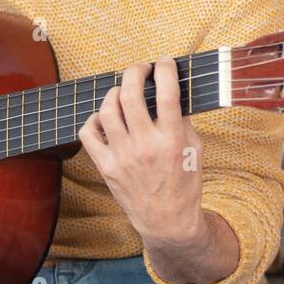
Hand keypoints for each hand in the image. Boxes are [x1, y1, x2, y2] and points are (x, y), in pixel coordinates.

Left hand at [77, 57, 205, 246]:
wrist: (167, 220)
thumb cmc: (184, 183)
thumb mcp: (195, 149)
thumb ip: (183, 121)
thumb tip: (169, 91)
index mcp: (172, 140)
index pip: (167, 94)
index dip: (164, 70)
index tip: (164, 62)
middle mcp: (146, 146)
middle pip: (131, 95)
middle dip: (135, 72)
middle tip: (140, 69)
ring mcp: (123, 156)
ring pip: (107, 109)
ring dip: (115, 92)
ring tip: (123, 92)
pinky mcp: (106, 167)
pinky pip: (88, 133)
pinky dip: (94, 119)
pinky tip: (105, 118)